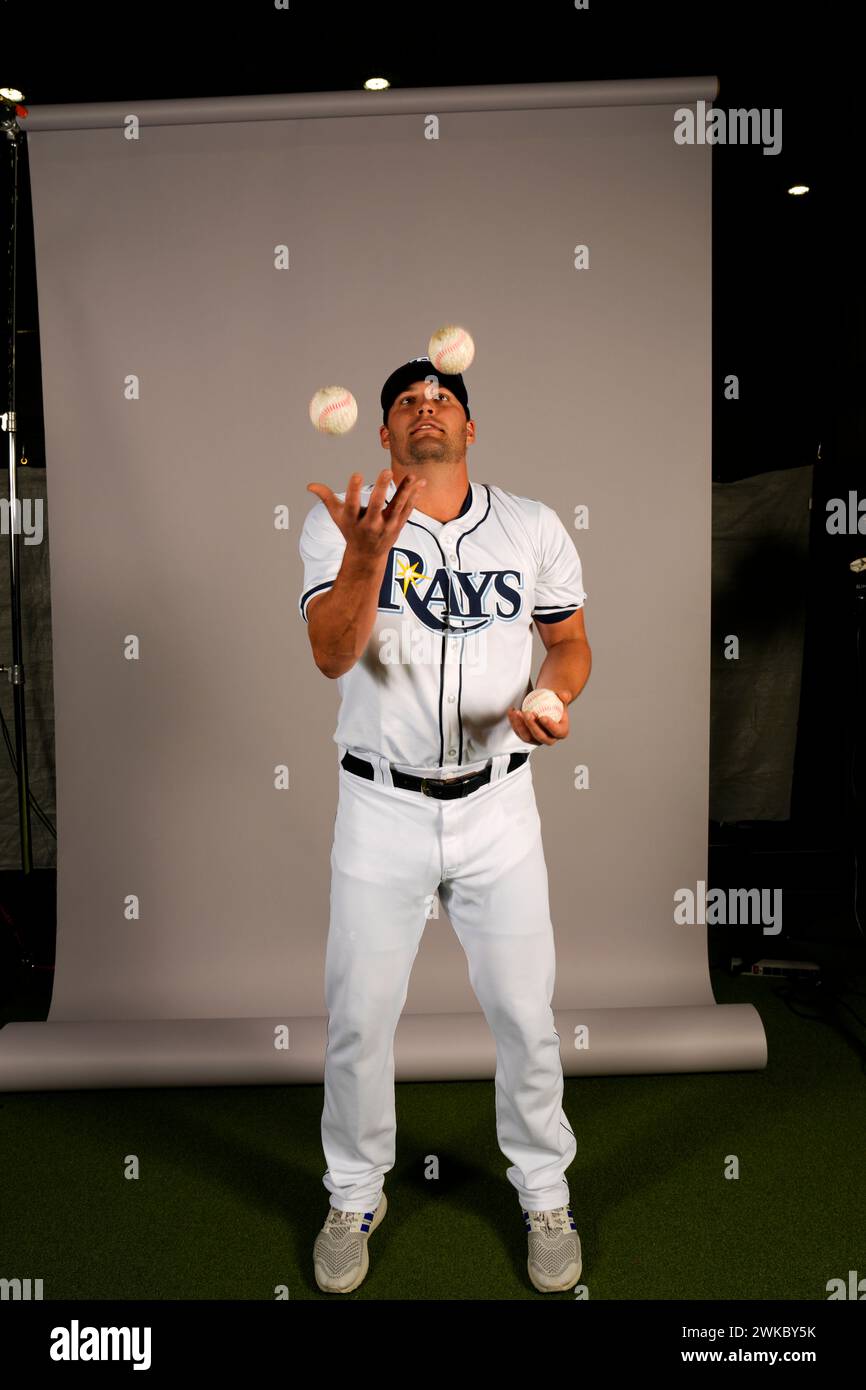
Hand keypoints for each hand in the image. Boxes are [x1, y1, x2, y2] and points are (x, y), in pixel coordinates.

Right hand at [307, 469, 425, 564]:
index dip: (354, 490)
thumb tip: (309, 485)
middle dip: (382, 489)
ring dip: (405, 491)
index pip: (352, 504)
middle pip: (377, 505)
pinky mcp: (398, 526)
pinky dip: (414, 496)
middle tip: (387, 471)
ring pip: (397, 507)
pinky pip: (408, 509)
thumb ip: (326, 498)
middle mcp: (371, 524)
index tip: (357, 474)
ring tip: (411, 475)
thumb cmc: (350, 530)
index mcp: (354, 520)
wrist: (367, 556)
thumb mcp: (337, 516)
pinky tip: (420, 482)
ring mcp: (386, 526)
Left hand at [507, 691, 570, 745]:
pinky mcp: (525, 737)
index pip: (556, 731)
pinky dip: (514, 722)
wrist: (546, 706)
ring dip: (520, 725)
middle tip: (527, 713)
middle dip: (532, 726)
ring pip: (526, 736)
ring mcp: (536, 740)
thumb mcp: (562, 698)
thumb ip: (564, 696)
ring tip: (517, 712)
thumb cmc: (556, 703)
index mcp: (561, 732)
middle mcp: (549, 739)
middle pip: (540, 736)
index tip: (542, 717)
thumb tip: (563, 695)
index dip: (550, 726)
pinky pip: (518, 731)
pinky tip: (512, 711)